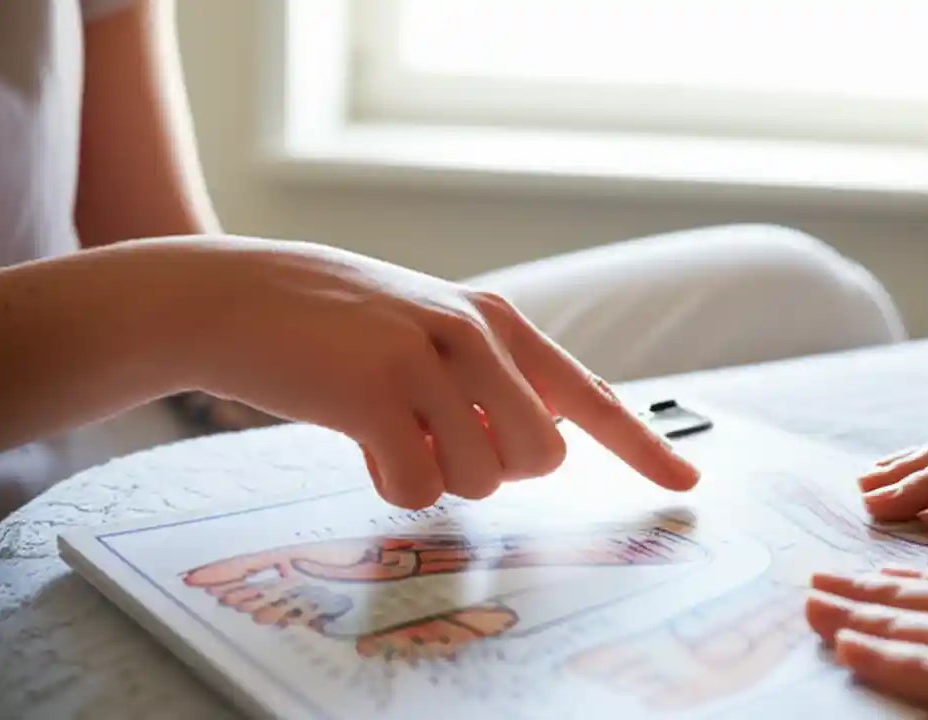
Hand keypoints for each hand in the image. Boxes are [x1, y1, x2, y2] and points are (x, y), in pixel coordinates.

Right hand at [176, 237, 698, 505]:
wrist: (240, 296)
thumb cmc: (342, 328)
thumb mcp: (432, 333)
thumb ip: (494, 380)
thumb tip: (548, 440)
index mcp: (498, 322)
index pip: (589, 395)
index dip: (642, 446)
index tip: (687, 485)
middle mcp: (476, 335)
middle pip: (542, 457)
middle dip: (496, 469)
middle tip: (436, 437)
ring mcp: (428, 360)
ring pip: (482, 478)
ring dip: (435, 473)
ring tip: (387, 426)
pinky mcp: (377, 392)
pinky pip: (419, 489)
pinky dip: (390, 483)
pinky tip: (359, 439)